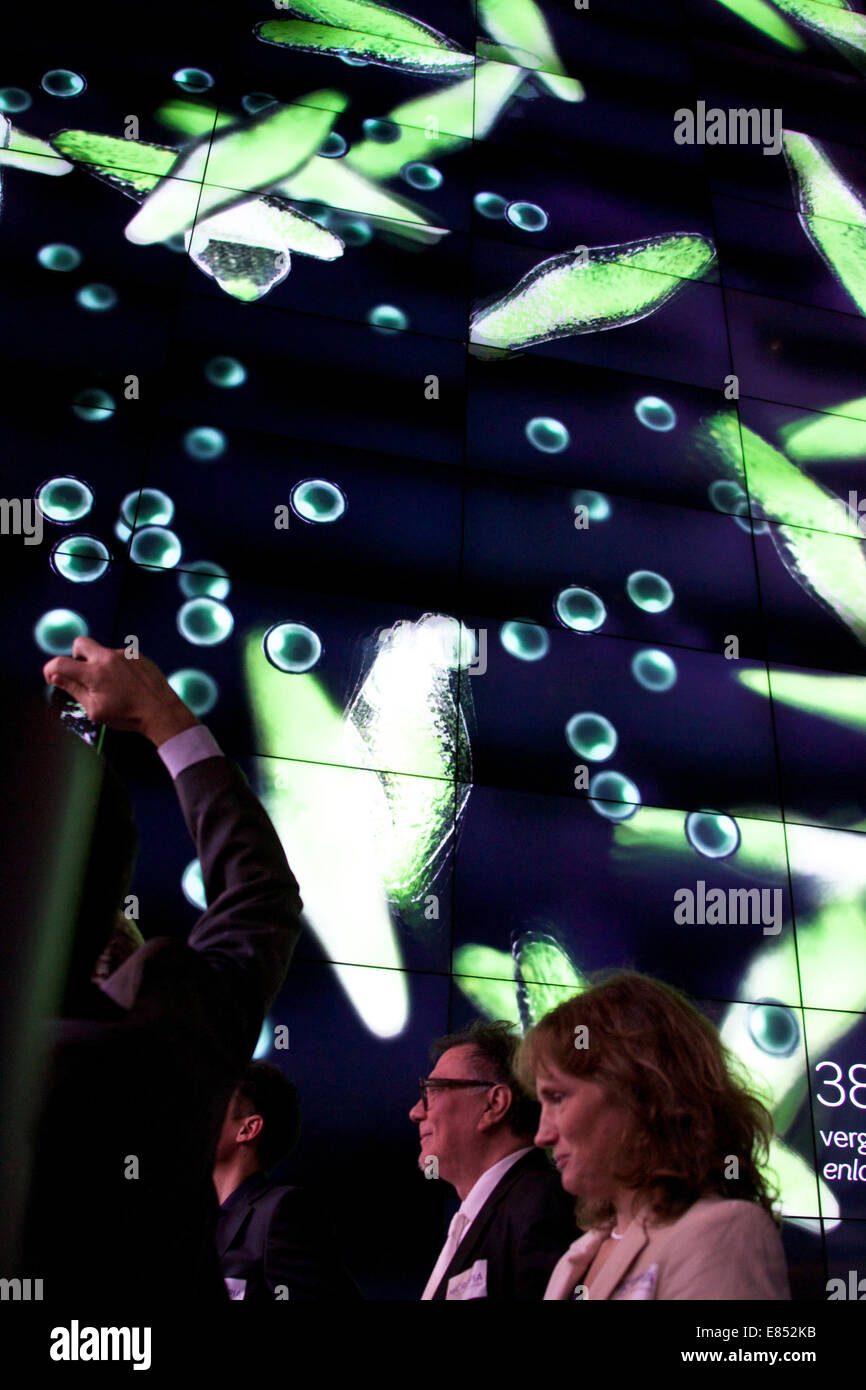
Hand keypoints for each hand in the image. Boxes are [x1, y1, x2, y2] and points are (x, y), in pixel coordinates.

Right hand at [43, 636, 199, 746]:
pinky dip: (117, 667)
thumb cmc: (128, 715)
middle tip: (83, 674)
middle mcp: (107, 658)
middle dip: (76, 656)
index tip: (54, 678)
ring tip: (114, 687)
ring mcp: (124, 654)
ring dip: (100, 665)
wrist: (161, 711)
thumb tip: (57, 676)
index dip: (50, 670)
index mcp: (94, 673)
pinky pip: (120, 656)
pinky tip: (127, 684)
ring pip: (102, 652)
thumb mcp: (95, 709)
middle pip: (80, 643)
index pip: (59, 663)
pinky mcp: (137, 655)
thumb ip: (74, 690)